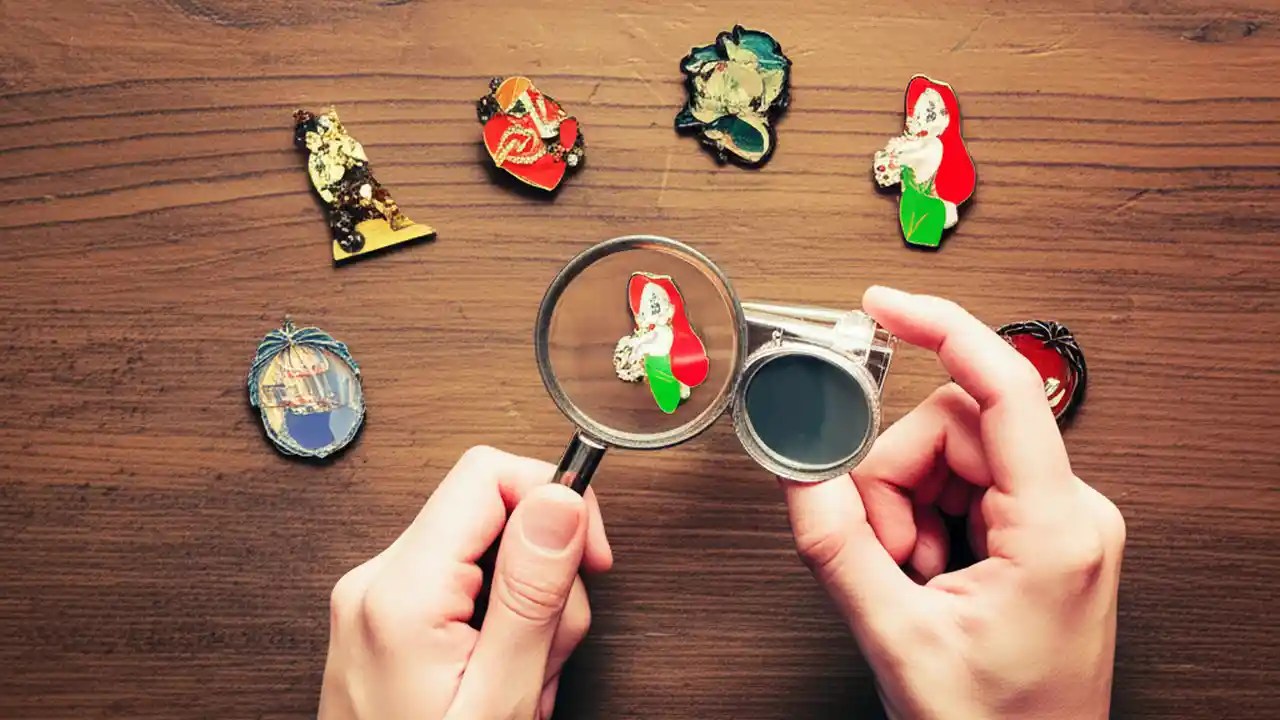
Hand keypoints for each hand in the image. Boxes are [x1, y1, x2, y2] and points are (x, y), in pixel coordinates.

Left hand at [318, 446, 612, 719]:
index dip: (554, 499)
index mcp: (399, 592)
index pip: (486, 474)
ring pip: (487, 553)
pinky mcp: (385, 618)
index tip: (589, 557)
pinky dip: (498, 625)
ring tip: (523, 680)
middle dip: (545, 576)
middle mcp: (375, 582)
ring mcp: (375, 600)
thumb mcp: (502, 696)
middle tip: (548, 651)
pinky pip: (464, 586)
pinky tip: (499, 677)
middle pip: (494, 515)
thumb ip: (532, 593)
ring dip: (527, 612)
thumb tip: (560, 497)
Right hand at [783, 287, 1124, 719]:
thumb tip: (800, 474)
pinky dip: (923, 522)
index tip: (887, 304)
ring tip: (909, 576)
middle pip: (951, 428)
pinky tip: (925, 574)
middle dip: (894, 481)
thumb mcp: (898, 640)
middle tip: (884, 550)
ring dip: (905, 508)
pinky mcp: (1039, 534)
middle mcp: (1071, 513)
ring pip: (947, 456)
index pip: (1002, 388)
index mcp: (1056, 530)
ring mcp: (1058, 523)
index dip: (940, 329)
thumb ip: (837, 548)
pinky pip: (960, 487)